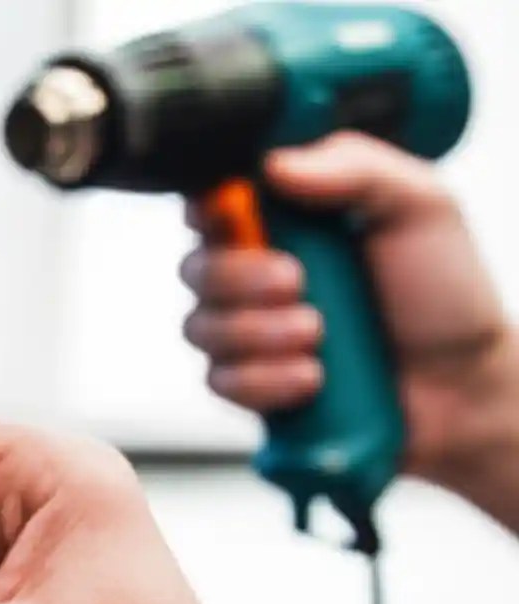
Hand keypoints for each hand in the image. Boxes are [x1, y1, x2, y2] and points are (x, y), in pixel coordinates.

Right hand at [181, 132, 518, 500]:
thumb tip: (275, 164)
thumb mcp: (420, 206)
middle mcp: (256, 271)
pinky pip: (220, 381)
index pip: (210, 200)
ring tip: (316, 336)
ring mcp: (250, 330)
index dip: (205, 208)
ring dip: (256, 333)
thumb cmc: (444, 294)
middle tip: (297, 282)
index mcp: (286, 217)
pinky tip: (310, 378)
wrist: (463, 386)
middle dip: (237, 278)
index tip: (228, 215)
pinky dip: (262, 380)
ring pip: (201, 327)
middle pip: (194, 266)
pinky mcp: (252, 384)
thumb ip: (355, 167)